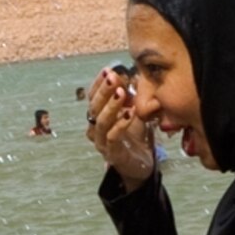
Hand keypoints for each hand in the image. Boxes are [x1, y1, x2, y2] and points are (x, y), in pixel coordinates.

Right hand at [84, 69, 155, 190]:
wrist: (141, 164)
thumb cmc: (135, 137)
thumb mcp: (134, 111)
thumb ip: (131, 96)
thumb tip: (133, 74)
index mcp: (98, 117)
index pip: (92, 97)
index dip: (98, 84)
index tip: (108, 70)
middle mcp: (95, 129)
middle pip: (94, 107)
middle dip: (103, 91)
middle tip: (113, 77)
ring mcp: (102, 143)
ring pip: (101, 122)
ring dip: (111, 106)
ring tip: (122, 93)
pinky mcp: (112, 154)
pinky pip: (113, 137)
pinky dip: (121, 124)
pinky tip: (130, 113)